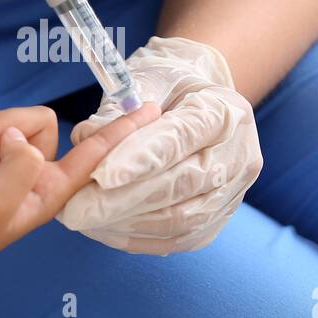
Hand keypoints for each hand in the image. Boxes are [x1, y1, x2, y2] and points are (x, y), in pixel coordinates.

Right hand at [0, 104, 160, 277]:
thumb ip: (20, 162)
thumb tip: (19, 136)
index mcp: (48, 192)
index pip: (93, 155)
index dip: (121, 132)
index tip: (150, 108)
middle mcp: (32, 179)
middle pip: (39, 124)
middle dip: (3, 126)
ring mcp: (5, 171)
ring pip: (7, 125)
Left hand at [60, 37, 262, 254]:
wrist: (202, 102)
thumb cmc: (169, 88)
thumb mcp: (145, 79)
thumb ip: (119, 107)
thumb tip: (86, 137)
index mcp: (224, 110)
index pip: (181, 138)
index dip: (141, 160)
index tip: (102, 175)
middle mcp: (239, 154)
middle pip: (181, 183)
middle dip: (125, 200)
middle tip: (78, 209)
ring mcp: (233, 192)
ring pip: (181, 218)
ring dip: (127, 223)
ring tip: (85, 219)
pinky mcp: (218, 219)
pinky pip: (178, 239)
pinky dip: (138, 238)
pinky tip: (105, 230)